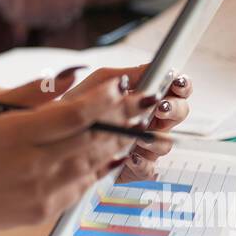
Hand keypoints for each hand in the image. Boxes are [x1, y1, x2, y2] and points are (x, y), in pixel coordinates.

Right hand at [0, 71, 144, 232]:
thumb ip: (34, 91)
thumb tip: (74, 73)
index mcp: (18, 134)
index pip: (75, 115)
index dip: (105, 100)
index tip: (123, 86)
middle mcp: (33, 164)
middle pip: (92, 140)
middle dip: (122, 119)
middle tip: (142, 103)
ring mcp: (41, 191)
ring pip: (93, 165)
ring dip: (116, 144)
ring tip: (132, 127)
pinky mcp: (45, 211)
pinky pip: (82, 187)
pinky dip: (97, 169)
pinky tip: (108, 154)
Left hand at [65, 66, 191, 177]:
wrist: (54, 135)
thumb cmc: (78, 104)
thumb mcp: (100, 82)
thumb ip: (126, 74)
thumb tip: (151, 66)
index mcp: (144, 96)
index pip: (174, 88)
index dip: (181, 85)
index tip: (177, 83)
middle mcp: (149, 119)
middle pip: (178, 114)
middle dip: (173, 109)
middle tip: (160, 108)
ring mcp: (144, 144)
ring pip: (165, 143)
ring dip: (156, 138)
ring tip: (141, 136)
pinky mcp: (134, 167)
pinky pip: (148, 169)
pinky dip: (142, 164)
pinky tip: (131, 158)